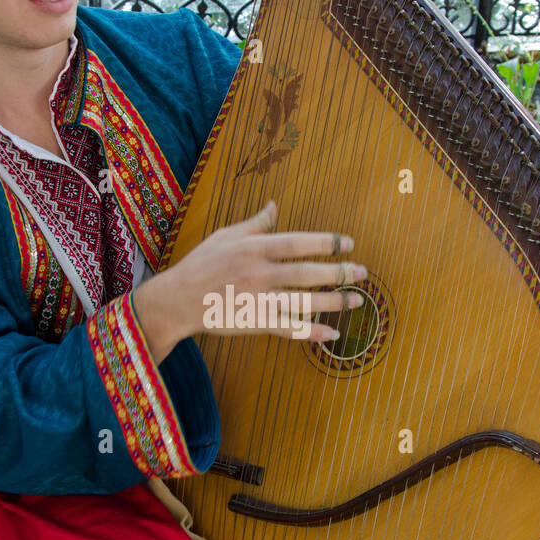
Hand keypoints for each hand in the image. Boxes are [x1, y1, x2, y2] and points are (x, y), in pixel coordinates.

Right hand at [132, 199, 366, 362]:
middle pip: (307, 273)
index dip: (326, 243)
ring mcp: (258, 300)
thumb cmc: (200, 264)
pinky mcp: (254, 323)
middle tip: (363, 273)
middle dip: (338, 273)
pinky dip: (311, 332)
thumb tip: (275, 206)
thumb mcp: (225, 236)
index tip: (348, 244)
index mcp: (254, 248)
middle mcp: (259, 273)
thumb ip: (255, 224)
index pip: (298, 242)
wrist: (177, 301)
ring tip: (357, 300)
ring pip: (303, 302)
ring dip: (333, 302)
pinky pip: (288, 328)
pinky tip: (331, 333)